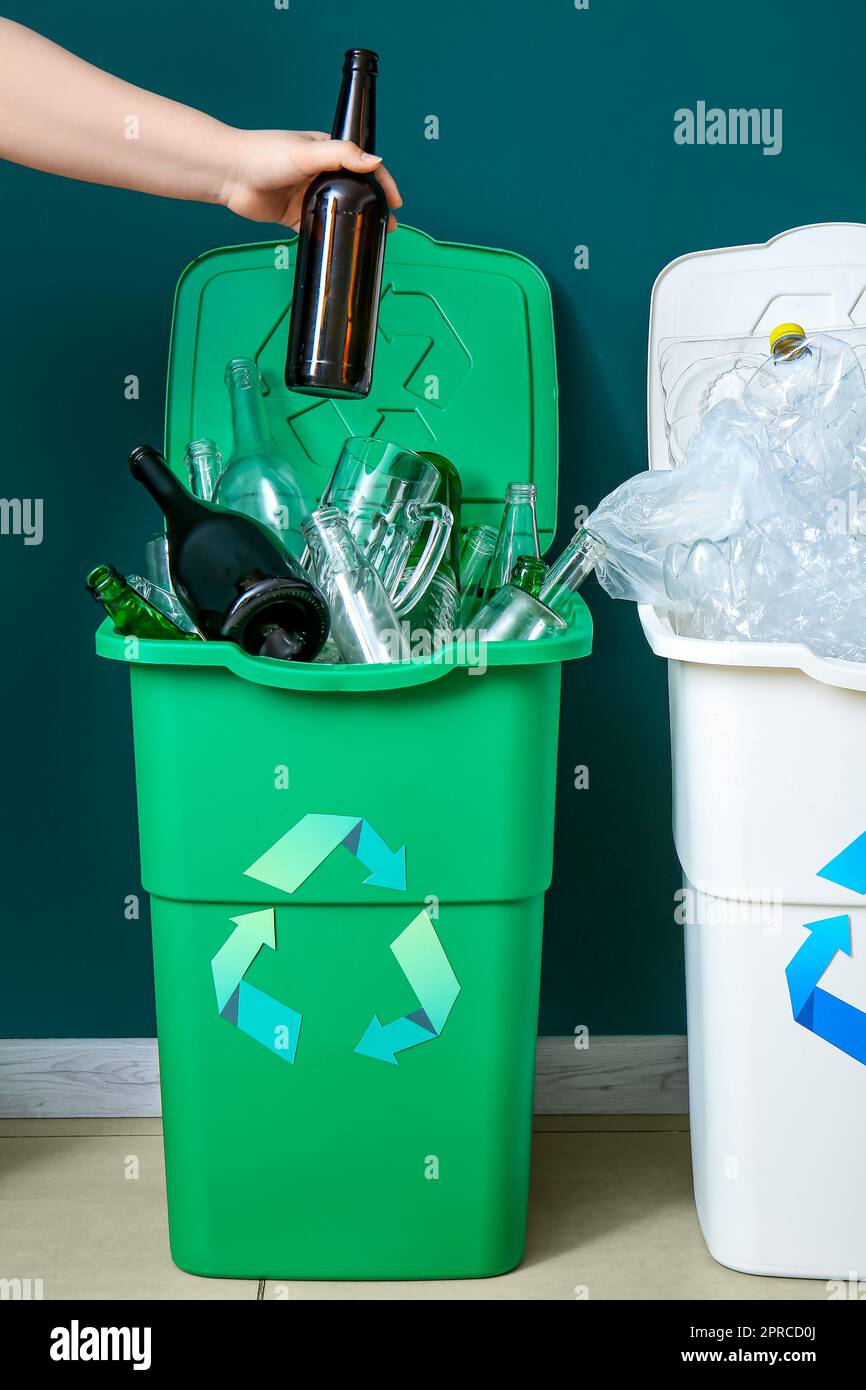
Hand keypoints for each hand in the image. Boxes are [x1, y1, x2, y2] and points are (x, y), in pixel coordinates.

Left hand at [220, 129, 401, 229]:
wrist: (229, 174)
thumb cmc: (264, 154)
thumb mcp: (308, 151)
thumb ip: (342, 155)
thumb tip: (375, 162)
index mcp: (326, 152)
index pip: (363, 165)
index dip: (382, 182)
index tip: (396, 201)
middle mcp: (318, 173)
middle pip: (354, 191)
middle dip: (374, 207)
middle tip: (389, 225)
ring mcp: (307, 195)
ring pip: (338, 211)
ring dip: (354, 223)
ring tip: (371, 237)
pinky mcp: (294, 216)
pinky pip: (317, 228)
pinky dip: (329, 235)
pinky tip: (341, 244)